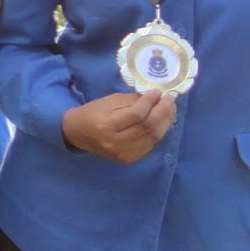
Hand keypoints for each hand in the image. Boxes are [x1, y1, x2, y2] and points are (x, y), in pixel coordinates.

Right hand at [61, 90, 176, 162]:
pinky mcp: (130, 159)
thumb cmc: (92, 113)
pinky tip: (163, 121)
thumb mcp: (108, 101)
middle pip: (147, 126)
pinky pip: (150, 144)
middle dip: (163, 111)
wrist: (78, 134)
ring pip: (153, 136)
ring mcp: (124, 153)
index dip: (150, 102)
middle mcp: (116, 142)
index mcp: (106, 125)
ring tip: (171, 108)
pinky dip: (159, 131)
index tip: (158, 91)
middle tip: (170, 98)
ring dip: (165, 121)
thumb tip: (154, 97)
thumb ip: (132, 100)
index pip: (136, 114)